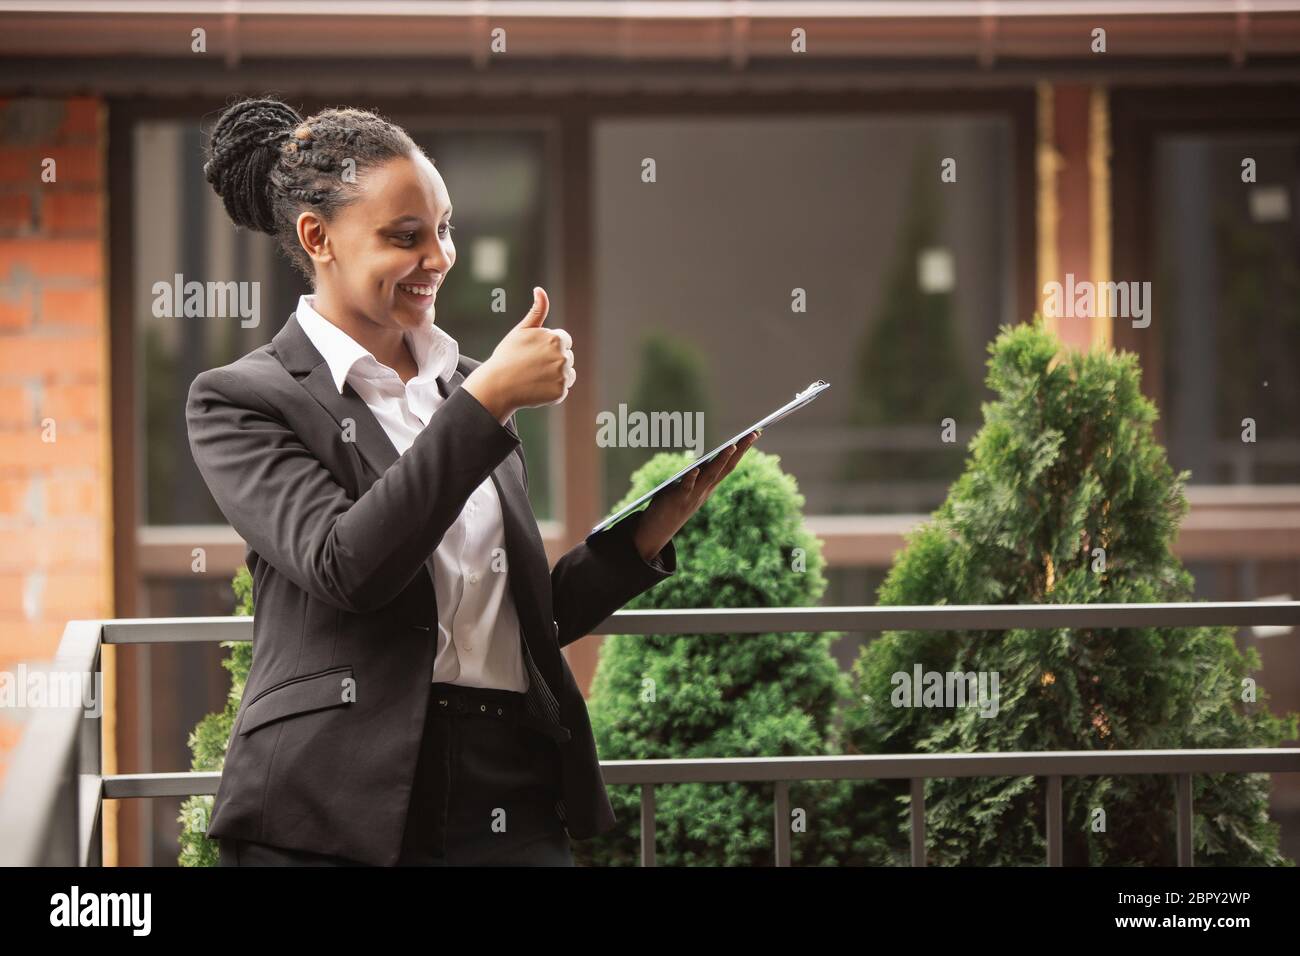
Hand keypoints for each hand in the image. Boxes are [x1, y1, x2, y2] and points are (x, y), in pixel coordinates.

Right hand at [463, 287, 574, 421]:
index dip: (548, 346)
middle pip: (567, 357)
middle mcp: (563, 356)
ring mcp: (563, 375)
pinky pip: (563, 389)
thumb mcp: (522, 330)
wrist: (497, 385)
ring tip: (534, 377)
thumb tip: (539, 289)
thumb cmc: (508, 356)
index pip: (564, 340)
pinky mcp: (561, 391)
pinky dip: (552, 390)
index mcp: (556, 338)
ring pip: (567, 373)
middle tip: (532, 366)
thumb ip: (537, 310)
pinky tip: (536, 388)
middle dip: (553, 360)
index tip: (534, 352)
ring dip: (555, 375)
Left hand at [631, 429, 759, 562]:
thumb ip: (696, 474)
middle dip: (741, 449)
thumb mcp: (688, 486)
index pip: (730, 464)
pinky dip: (692, 478)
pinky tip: (696, 468)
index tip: (755, 433)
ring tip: (731, 445)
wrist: (659, 529)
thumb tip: (703, 458)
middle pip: (726, 467)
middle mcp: (706, 489)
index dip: (743, 449)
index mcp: (709, 486)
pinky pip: (686, 487)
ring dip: (721, 460)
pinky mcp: (678, 498)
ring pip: (711, 475)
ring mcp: (694, 494)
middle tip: (754, 433)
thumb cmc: (671, 504)